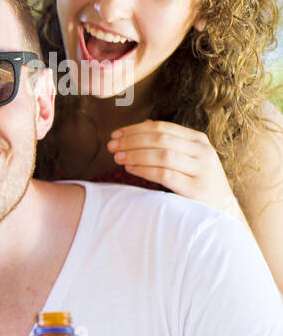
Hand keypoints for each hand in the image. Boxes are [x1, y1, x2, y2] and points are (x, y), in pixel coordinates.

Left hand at [109, 120, 241, 217]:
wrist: (222, 210)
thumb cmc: (197, 182)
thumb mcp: (188, 158)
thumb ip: (169, 143)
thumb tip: (142, 125)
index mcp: (198, 140)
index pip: (162, 127)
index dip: (135, 129)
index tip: (115, 134)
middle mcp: (203, 151)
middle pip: (160, 138)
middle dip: (131, 141)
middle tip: (111, 146)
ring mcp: (202, 169)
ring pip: (162, 154)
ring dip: (135, 154)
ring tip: (117, 158)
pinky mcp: (196, 188)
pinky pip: (165, 174)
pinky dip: (144, 170)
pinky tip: (130, 169)